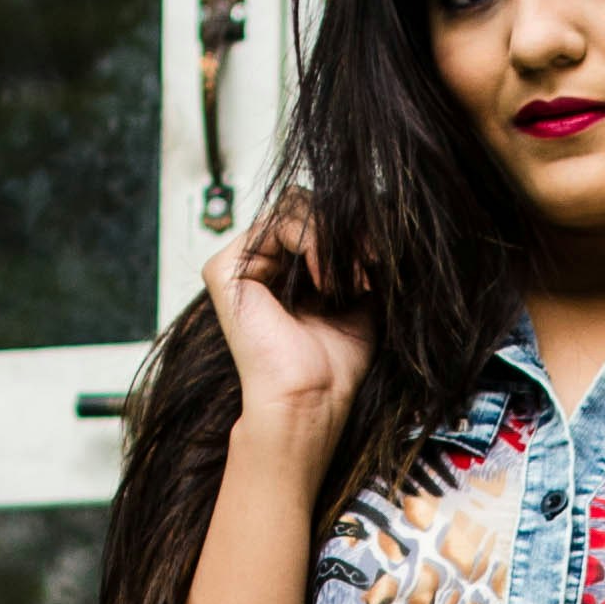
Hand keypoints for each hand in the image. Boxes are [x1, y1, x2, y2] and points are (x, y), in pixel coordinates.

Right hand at [206, 204, 371, 460]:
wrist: (312, 398)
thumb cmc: (334, 364)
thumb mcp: (358, 297)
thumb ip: (358, 256)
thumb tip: (373, 218)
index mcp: (286, 270)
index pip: (316, 216)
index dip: (351, 231)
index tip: (379, 261)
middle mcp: (261, 263)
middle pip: (304, 205)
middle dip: (344, 232)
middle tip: (366, 269)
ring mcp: (241, 264)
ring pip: (294, 207)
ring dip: (332, 241)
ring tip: (345, 283)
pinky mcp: (225, 269)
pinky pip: (277, 222)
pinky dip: (312, 243)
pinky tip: (324, 282)